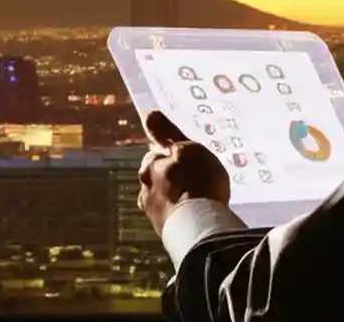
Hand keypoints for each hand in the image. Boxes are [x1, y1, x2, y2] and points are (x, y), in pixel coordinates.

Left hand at [137, 110, 231, 234]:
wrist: (199, 225)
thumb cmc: (197, 180)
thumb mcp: (187, 148)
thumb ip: (167, 132)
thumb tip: (148, 113)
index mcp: (149, 165)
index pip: (157, 153)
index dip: (173, 155)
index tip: (188, 159)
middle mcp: (144, 187)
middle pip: (156, 176)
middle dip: (169, 176)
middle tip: (194, 179)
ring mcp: (151, 211)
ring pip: (162, 196)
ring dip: (173, 196)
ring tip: (195, 200)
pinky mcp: (162, 230)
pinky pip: (170, 215)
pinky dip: (178, 213)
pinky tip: (192, 215)